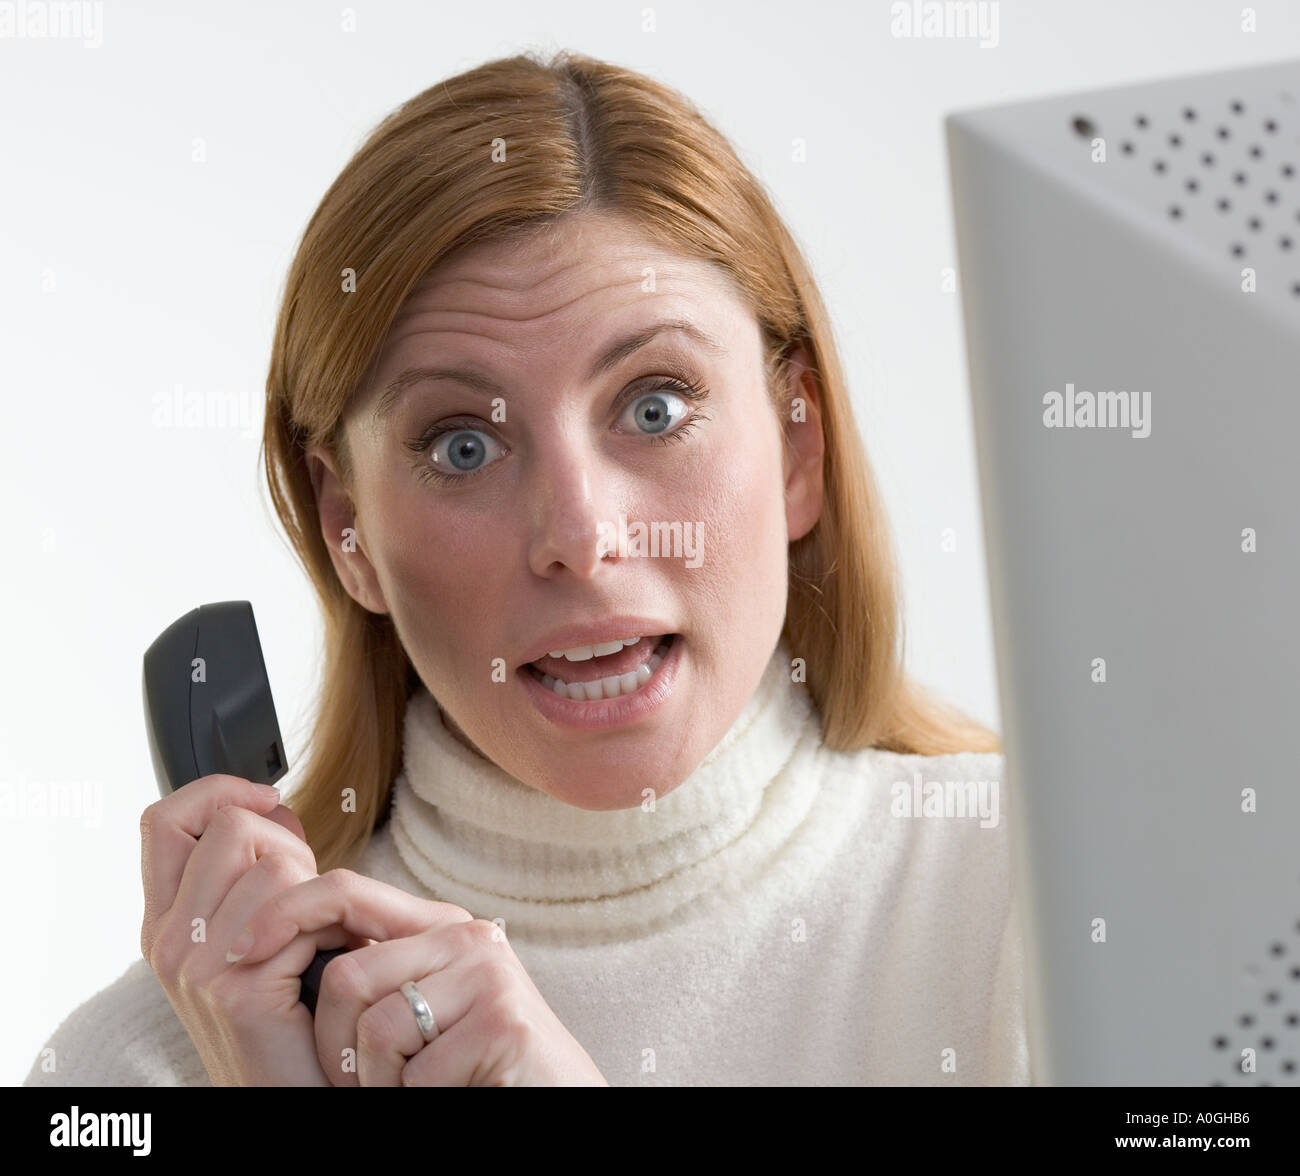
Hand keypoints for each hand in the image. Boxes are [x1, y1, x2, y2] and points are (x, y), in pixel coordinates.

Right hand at [139, 775, 364, 1085]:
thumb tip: (270, 803)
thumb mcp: (257, 927)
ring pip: (275, 863)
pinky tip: (320, 966)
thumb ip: (255, 865)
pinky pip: (298, 907)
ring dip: (314, 889)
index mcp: (166, 920)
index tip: (265, 800)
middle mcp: (168, 941)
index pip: (165, 818)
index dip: (217, 791)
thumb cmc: (290, 1013)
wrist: (292, 1095)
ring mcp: (196, 966)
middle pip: (232, 826)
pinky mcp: (236, 989)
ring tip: (314, 938)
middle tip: (304, 896)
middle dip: (287, 845)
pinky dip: (326, 928)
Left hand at [226, 869, 609, 1086]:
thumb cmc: (472, 1065)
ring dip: (377, 1082)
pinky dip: (413, 1101)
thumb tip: (274, 938)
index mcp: (437, 926)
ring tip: (413, 1088)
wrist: (552, 1101)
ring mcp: (488, 973)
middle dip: (337, 1048)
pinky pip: (414, 1070)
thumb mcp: (418, 1005)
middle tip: (363, 1081)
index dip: (285, 912)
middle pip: (347, 976)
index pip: (345, 891)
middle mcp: (465, 936)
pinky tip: (446, 1094)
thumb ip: (373, 965)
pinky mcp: (503, 1019)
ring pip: (375, 1027)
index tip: (238, 952)